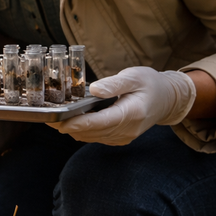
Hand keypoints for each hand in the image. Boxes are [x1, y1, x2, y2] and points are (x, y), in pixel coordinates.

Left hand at [48, 66, 196, 145]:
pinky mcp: (119, 139)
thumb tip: (94, 90)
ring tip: (55, 117)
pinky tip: (71, 120)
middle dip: (68, 126)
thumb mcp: (134, 77)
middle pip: (91, 132)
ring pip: (91, 137)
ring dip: (73, 129)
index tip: (58, 121)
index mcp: (131, 114)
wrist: (167, 100)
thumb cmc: (150, 84)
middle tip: (48, 117)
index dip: (76, 123)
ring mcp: (123, 137)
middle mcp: (127, 130)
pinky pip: (96, 137)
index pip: (99, 122)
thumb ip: (114, 84)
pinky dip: (82, 130)